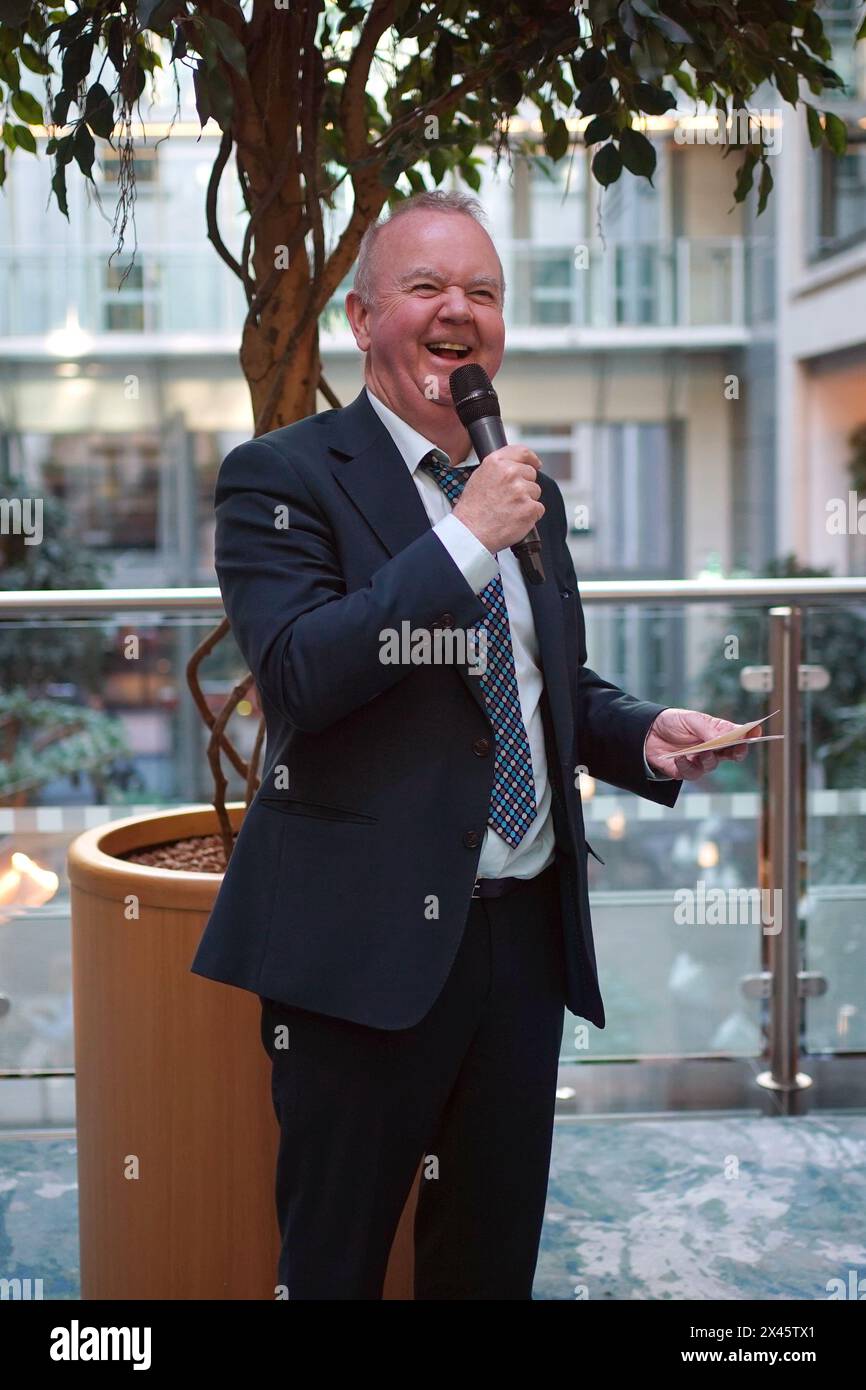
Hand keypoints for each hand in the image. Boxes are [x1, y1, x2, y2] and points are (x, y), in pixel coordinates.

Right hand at [452, 445, 543, 552]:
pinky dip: (530, 515)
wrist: (471, 532)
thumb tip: (515, 466)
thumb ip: (498, 468)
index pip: (522, 452)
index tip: (535, 463)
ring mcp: (521, 490)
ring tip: (508, 510)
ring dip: (526, 501)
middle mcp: (510, 473)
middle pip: (531, 474)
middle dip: (524, 485)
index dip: (531, 458)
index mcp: (496, 463)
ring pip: (535, 492)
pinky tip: (515, 519)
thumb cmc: (472, 510)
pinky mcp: (530, 508)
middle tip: (509, 499)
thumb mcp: (478, 478)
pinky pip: (538, 509)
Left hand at [645, 707, 761, 781]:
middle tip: (735, 748)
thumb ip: (709, 728)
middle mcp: (713, 749)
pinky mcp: (685, 771)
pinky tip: (679, 758)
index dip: (750, 736)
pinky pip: (692, 773)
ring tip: (700, 751)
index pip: (740, 736)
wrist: (645, 732)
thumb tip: (726, 738)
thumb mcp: (691, 719)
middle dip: (736, 751)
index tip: (756, 733)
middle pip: (733, 754)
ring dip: (708, 758)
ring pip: (712, 764)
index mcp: (718, 733)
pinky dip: (686, 766)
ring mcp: (700, 761)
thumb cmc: (671, 722)